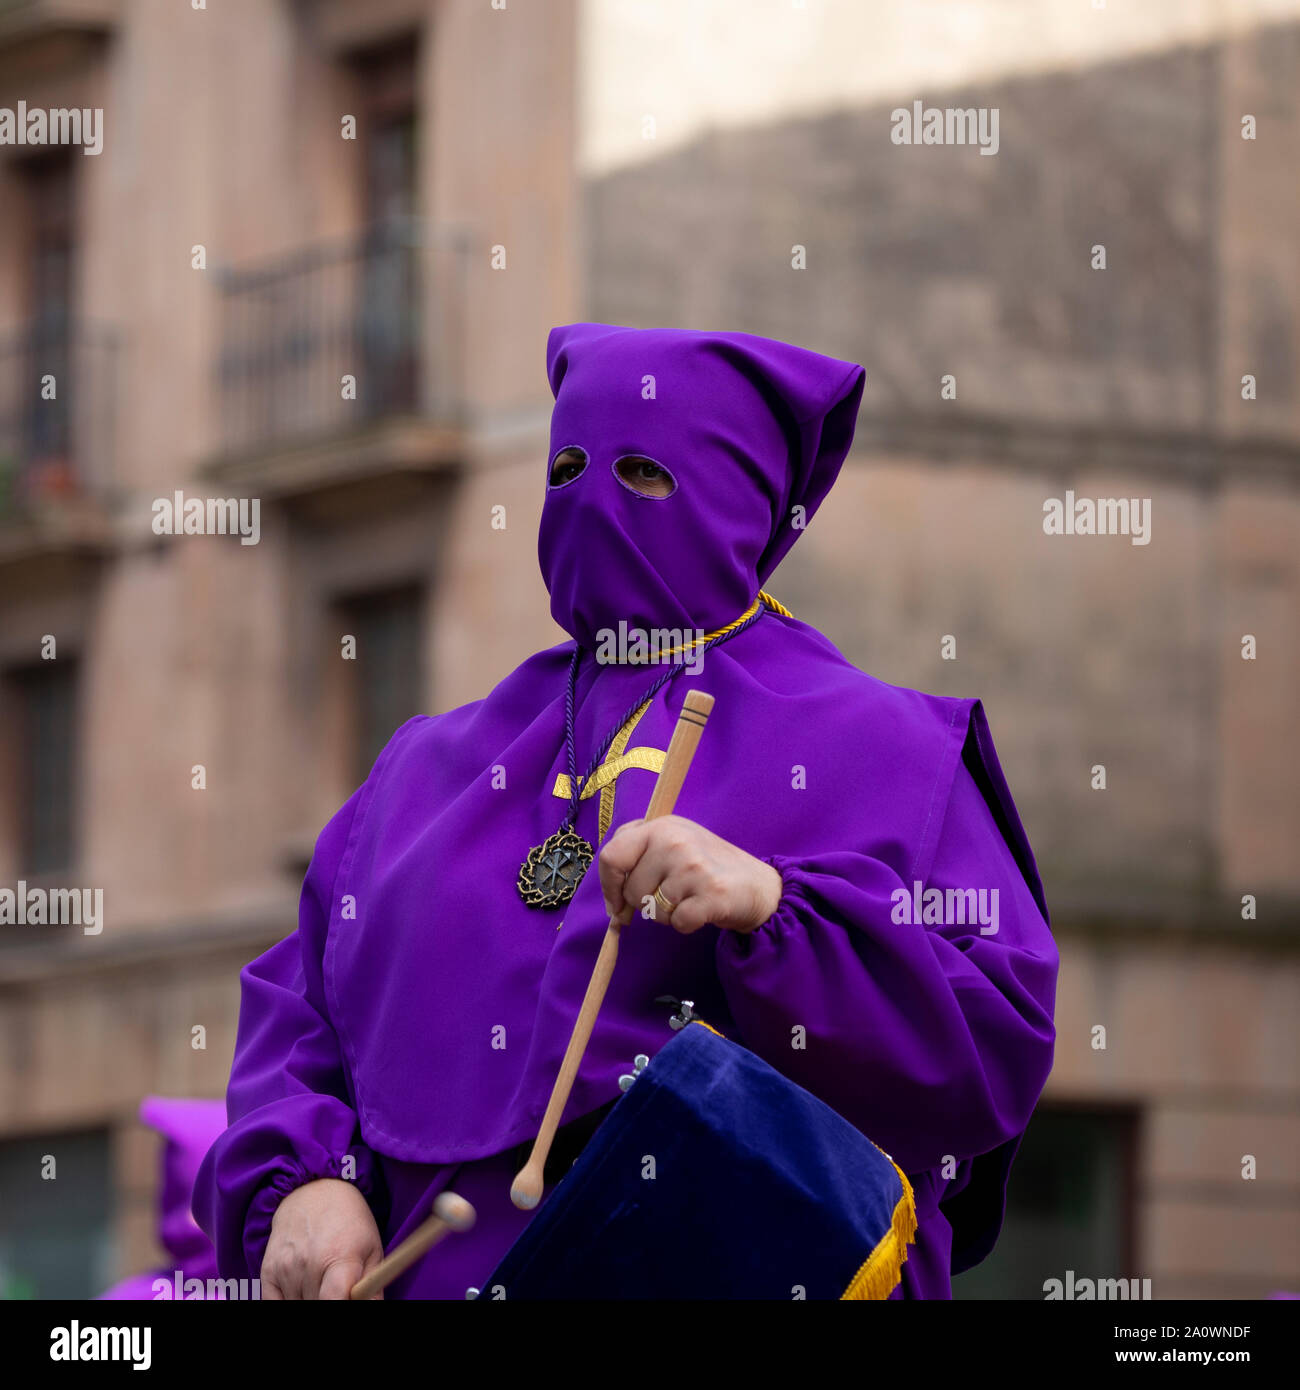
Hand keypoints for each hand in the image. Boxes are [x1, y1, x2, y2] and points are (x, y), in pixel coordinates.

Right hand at [262, 1177, 384, 1299]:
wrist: (313, 1191)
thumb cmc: (349, 1222)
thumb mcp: (372, 1248)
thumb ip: (373, 1287)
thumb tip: (374, 1309)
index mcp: (340, 1258)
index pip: (333, 1300)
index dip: (341, 1308)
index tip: (346, 1302)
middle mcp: (309, 1263)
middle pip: (316, 1306)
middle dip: (330, 1301)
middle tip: (337, 1288)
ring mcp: (285, 1268)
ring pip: (297, 1306)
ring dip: (310, 1300)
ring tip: (322, 1280)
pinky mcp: (268, 1271)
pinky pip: (275, 1304)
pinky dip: (289, 1301)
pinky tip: (303, 1286)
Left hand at [597, 814, 781, 934]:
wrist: (758, 885)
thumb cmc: (707, 868)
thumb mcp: (672, 843)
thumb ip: (638, 855)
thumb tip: (612, 899)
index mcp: (660, 826)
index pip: (611, 856)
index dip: (609, 886)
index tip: (618, 903)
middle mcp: (674, 840)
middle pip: (630, 890)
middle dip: (644, 904)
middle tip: (671, 896)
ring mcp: (693, 866)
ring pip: (652, 910)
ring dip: (668, 914)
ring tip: (690, 899)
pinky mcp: (710, 893)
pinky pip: (676, 923)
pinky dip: (686, 924)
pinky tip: (701, 910)